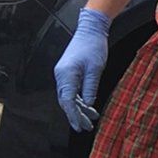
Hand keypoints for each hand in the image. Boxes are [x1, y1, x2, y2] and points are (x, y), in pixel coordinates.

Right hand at [54, 7, 110, 131]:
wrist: (91, 29)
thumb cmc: (93, 46)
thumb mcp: (96, 69)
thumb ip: (90, 87)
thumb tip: (88, 104)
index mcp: (66, 75)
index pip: (67, 101)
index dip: (74, 115)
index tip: (80, 126)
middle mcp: (61, 75)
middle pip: (66, 101)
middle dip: (76, 116)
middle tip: (85, 128)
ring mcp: (64, 73)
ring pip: (69, 96)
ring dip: (79, 108)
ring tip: (90, 120)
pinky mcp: (69, 71)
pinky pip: (72, 89)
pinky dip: (80, 99)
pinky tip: (88, 106)